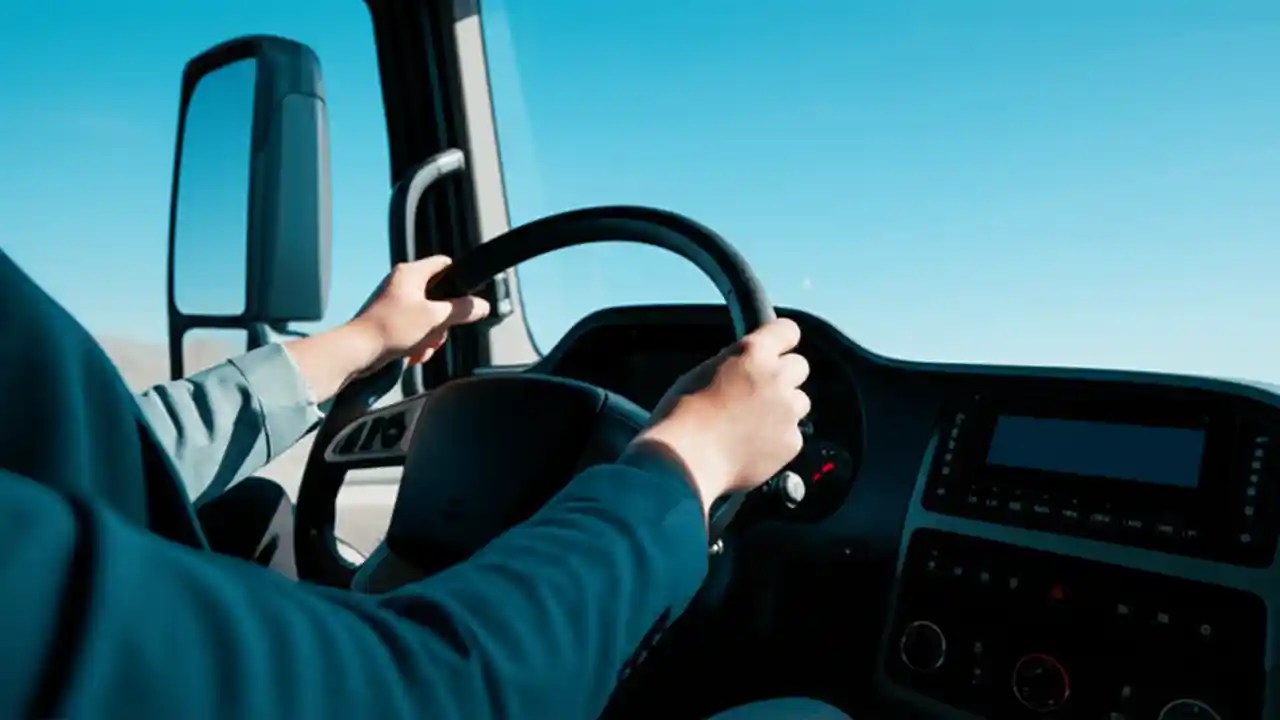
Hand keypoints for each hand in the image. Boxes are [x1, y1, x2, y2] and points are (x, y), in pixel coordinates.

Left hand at [283, 256, 489, 400]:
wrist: (357, 351)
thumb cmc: (390, 328)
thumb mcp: (436, 318)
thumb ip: (463, 310)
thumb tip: (482, 305)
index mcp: (410, 274)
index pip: (444, 264)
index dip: (459, 279)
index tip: (467, 297)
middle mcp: (401, 285)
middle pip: (439, 297)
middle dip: (443, 321)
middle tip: (438, 331)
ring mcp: (393, 304)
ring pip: (428, 318)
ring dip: (431, 337)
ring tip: (421, 346)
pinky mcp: (388, 322)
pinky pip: (414, 331)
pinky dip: (417, 344)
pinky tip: (412, 354)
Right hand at [628, 319, 809, 513]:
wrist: (685, 461)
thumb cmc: (682, 417)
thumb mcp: (703, 373)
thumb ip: (735, 366)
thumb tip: (747, 370)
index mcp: (752, 353)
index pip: (787, 330)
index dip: (782, 340)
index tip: (778, 349)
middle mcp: (776, 377)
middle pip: (800, 366)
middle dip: (784, 376)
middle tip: (761, 392)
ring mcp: (787, 411)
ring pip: (800, 402)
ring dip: (784, 409)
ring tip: (753, 424)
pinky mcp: (791, 441)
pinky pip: (793, 435)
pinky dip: (777, 440)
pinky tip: (751, 447)